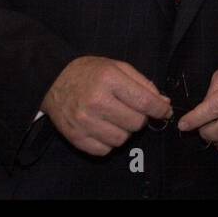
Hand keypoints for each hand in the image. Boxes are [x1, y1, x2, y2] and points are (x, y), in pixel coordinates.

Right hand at [41, 56, 170, 156]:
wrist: (53, 81)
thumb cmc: (90, 73)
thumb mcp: (117, 67)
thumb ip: (143, 84)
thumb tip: (164, 104)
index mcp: (109, 79)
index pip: (145, 102)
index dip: (160, 109)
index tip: (164, 111)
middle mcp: (96, 101)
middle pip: (136, 123)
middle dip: (139, 117)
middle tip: (130, 109)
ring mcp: (84, 122)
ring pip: (122, 139)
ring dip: (124, 130)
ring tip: (114, 118)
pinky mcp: (76, 137)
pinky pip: (105, 150)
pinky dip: (108, 141)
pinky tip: (103, 127)